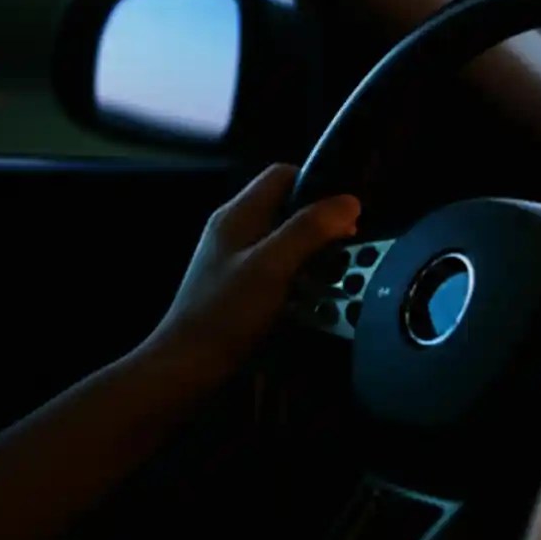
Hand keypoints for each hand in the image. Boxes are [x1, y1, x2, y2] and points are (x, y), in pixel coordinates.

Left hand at [146, 164, 359, 374]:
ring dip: (314, 250)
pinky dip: (300, 272)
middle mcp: (236, 228)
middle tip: (348, 247)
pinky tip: (314, 293)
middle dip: (320, 223)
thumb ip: (310, 229)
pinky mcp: (240, 283)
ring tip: (337, 272)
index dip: (317, 184)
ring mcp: (236, 257)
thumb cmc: (228, 312)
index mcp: (238, 214)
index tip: (346, 213)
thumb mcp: (272, 266)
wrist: (190, 365)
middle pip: (287, 206)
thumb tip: (351, 201)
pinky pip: (279, 264)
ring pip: (286, 237)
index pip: (282, 175)